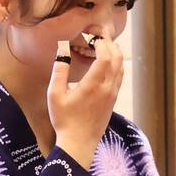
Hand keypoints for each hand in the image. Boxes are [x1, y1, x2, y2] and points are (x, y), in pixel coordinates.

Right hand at [48, 25, 124, 167]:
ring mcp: (112, 95)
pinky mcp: (113, 101)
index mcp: (94, 85)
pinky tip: (105, 61)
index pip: (105, 56)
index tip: (94, 31)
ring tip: (104, 42)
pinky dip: (115, 65)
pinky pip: (119, 77)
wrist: (79, 143)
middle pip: (117, 59)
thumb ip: (60, 70)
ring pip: (120, 68)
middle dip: (110, 42)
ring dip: (114, 53)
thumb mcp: (55, 94)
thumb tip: (63, 49)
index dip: (102, 41)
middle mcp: (107, 89)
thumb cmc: (64, 119)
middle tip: (100, 31)